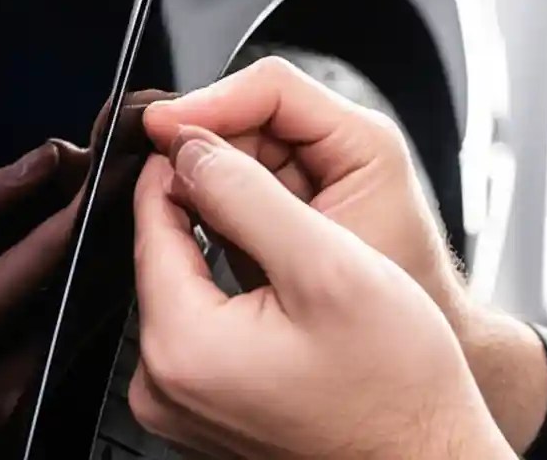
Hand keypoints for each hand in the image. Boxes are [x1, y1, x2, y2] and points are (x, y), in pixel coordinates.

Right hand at [0, 141, 88, 458]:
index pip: (38, 262)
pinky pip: (70, 336)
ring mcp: (20, 405)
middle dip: (97, 224)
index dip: (82, 207)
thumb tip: (41, 163)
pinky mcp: (32, 410)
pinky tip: (77, 250)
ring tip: (97, 203)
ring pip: (85, 314)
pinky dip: (78, 288)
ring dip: (97, 254)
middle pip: (77, 288)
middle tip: (107, 175)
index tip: (114, 164)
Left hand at [128, 127, 513, 458]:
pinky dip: (230, 296)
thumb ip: (246, 194)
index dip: (182, 164)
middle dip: (203, 206)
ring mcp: (182, 406)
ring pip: (183, 290)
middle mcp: (163, 387)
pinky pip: (200, 331)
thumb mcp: (327, 263)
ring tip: (277, 226)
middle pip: (163, 257)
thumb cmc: (395, 387)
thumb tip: (190, 148)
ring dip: (218, 249)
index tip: (212, 132)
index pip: (150, 222)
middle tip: (258, 173)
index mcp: (180, 347)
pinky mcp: (206, 413)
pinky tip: (274, 285)